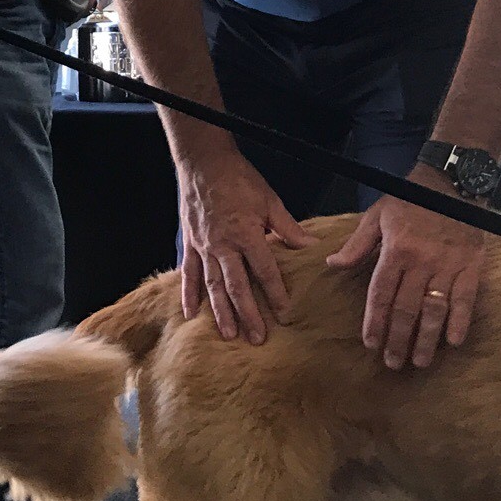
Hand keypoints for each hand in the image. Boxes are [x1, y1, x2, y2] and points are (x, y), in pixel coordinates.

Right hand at [175, 147, 313, 343]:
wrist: (203, 161)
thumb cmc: (239, 179)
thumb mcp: (269, 201)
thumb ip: (288, 228)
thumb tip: (311, 247)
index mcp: (246, 234)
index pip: (265, 271)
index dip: (276, 294)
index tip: (285, 314)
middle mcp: (223, 245)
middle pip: (237, 286)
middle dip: (248, 314)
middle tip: (257, 339)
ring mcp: (203, 246)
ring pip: (212, 285)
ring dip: (221, 311)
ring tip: (229, 334)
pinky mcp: (189, 243)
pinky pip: (188, 272)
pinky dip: (188, 293)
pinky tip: (190, 313)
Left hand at [327, 184, 486, 369]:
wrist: (451, 183)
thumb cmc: (410, 199)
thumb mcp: (378, 215)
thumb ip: (357, 244)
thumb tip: (332, 264)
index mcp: (396, 249)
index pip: (381, 294)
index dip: (375, 321)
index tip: (371, 344)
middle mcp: (421, 260)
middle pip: (406, 308)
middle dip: (398, 339)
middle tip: (393, 363)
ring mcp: (448, 264)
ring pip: (435, 309)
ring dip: (427, 339)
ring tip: (419, 361)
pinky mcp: (471, 265)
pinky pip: (466, 299)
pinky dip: (460, 321)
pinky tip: (454, 342)